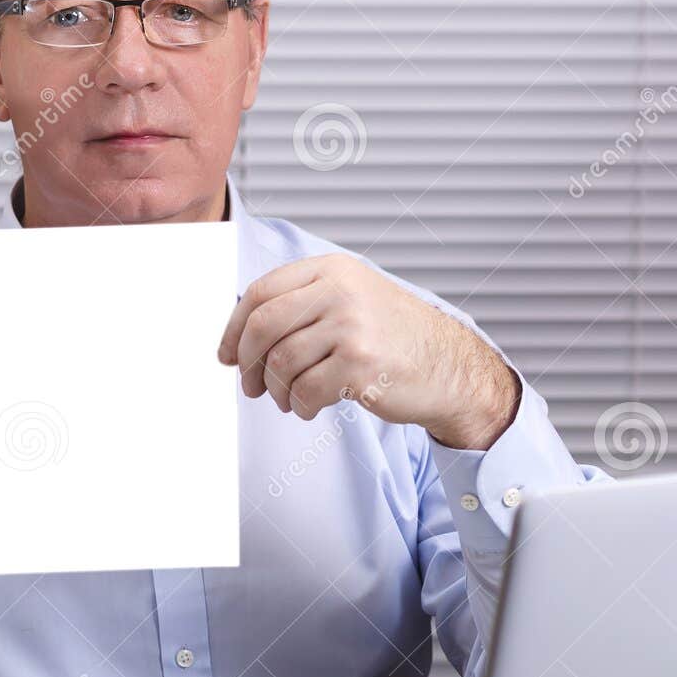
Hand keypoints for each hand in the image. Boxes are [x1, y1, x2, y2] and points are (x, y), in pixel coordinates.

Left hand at [216, 253, 518, 449]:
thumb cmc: (393, 337)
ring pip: (281, 362)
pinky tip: (309, 406)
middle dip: (247, 362)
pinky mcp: (361, 365)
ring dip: (276, 390)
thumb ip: (301, 303)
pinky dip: (299, 405)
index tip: (227, 355)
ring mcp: (353, 327)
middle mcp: (341, 291)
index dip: (234, 328)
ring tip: (287, 398)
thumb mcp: (350, 298)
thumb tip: (238, 333)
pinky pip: (306, 390)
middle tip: (250, 385)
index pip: (260, 292)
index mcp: (332, 270)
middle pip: (263, 326)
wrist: (448, 366)